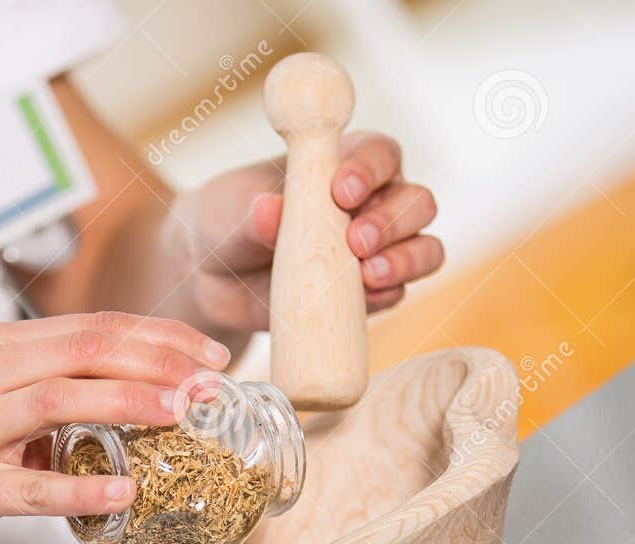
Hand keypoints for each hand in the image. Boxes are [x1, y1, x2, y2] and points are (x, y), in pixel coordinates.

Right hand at [0, 313, 229, 543]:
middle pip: (85, 351)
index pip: (94, 326)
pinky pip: (28, 488)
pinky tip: (122, 492)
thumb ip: (44, 385)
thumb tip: (125, 396)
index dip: (161, 335)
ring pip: (58, 402)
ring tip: (180, 414)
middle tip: (213, 382)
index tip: (211, 352)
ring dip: (126, 403)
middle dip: (159, 360)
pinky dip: (79, 490)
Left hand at [171, 132, 442, 333]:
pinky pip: (398, 293)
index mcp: (344, 162)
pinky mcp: (368, 293)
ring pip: (423, 248)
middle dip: (393, 220)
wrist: (211, 278)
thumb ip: (252, 210)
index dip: (370, 168)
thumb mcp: (229, 210)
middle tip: (354, 240)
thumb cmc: (225, 222)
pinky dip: (387, 295)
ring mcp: (377, 250)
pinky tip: (364, 298)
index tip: (341, 190)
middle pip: (416, 202)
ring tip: (369, 273)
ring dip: (406, 259)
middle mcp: (373, 201)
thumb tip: (271, 211)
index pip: (380, 153)